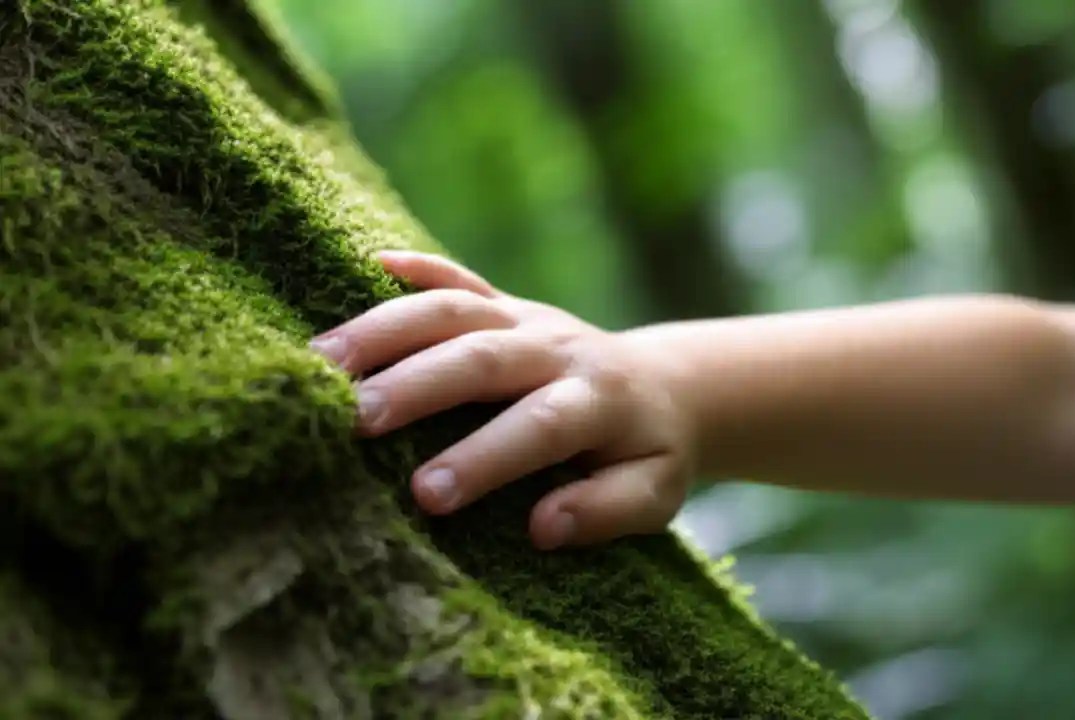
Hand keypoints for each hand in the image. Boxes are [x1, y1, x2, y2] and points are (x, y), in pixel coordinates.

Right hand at [310, 250, 694, 549]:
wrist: (666, 385)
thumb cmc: (649, 452)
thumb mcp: (655, 493)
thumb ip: (609, 510)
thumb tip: (544, 527)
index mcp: (598, 401)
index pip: (540, 426)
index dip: (485, 457)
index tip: (428, 495)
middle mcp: (557, 349)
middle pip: (482, 358)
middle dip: (417, 386)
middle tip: (355, 420)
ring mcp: (527, 319)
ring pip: (454, 311)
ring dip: (388, 329)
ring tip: (324, 360)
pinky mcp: (504, 305)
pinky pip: (460, 277)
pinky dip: (417, 268)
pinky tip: (368, 264)